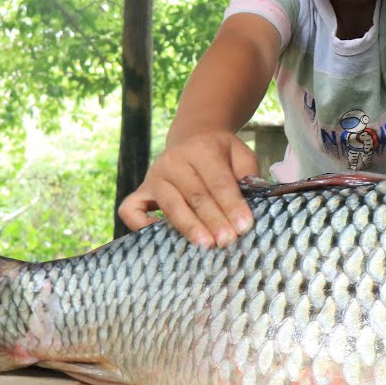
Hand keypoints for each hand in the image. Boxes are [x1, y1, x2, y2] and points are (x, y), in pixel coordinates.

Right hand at [117, 131, 259, 247]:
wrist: (194, 138)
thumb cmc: (221, 154)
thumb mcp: (240, 154)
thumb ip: (248, 174)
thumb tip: (254, 203)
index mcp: (201, 149)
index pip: (218, 181)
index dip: (231, 204)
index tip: (244, 226)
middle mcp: (173, 161)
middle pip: (195, 195)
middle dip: (213, 220)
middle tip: (228, 241)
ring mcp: (154, 176)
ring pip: (170, 205)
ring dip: (189, 227)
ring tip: (206, 245)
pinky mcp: (141, 190)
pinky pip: (131, 209)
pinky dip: (140, 224)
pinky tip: (159, 238)